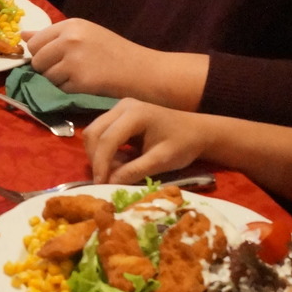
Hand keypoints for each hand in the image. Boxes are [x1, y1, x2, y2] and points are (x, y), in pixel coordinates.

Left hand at [26, 19, 207, 107]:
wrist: (143, 71)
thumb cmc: (115, 53)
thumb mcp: (85, 36)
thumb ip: (53, 36)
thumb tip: (21, 35)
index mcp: (71, 25)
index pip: (35, 42)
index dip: (42, 55)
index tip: (56, 60)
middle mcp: (70, 38)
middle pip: (37, 61)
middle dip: (47, 70)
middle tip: (70, 71)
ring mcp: (74, 59)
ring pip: (46, 77)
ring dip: (58, 82)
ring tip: (80, 78)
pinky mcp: (79, 80)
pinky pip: (60, 90)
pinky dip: (70, 92)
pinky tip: (87, 86)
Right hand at [82, 99, 217, 182]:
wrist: (197, 131)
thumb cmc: (183, 144)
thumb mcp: (161, 161)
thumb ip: (134, 171)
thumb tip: (109, 183)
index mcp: (135, 114)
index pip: (107, 139)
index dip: (101, 163)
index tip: (100, 184)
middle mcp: (123, 106)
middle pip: (94, 133)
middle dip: (96, 159)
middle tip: (105, 180)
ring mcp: (120, 108)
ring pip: (94, 133)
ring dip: (98, 155)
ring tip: (115, 171)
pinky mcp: (120, 115)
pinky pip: (102, 132)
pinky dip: (104, 150)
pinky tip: (119, 162)